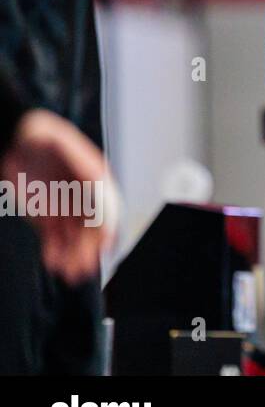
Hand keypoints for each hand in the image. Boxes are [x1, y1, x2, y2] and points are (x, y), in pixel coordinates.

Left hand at [1, 109, 117, 282]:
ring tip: (66, 270)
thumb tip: (98, 176)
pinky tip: (52, 261)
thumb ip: (78, 158)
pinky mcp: (48, 217)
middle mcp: (83, 196)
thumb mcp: (58, 141)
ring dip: (73, 255)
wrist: (15, 140)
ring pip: (75, 237)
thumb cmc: (39, 136)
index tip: (103, 243)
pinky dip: (55, 251)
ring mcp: (66, 207)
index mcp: (94, 178)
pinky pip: (55, 238)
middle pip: (91, 228)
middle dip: (88, 249)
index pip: (106, 207)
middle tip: (81, 266)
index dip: (106, 226)